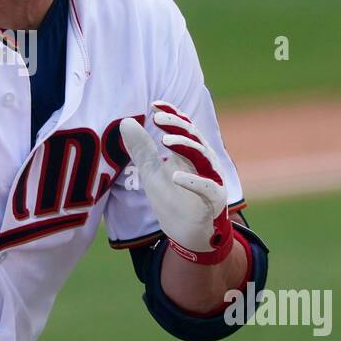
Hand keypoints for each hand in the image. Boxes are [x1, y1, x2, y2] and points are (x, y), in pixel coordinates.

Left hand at [119, 100, 232, 259]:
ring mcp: (212, 179)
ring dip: (185, 145)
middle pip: (194, 136)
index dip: (172, 113)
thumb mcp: (152, 173)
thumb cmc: (174, 201)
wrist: (189, 236)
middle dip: (177, 125)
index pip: (183, 127)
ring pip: (203, 156)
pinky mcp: (215, 199)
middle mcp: (204, 161)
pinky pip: (207, 187)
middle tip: (158, 118)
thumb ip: (142, 149)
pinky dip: (193, 181)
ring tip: (165, 140)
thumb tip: (125, 121)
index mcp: (190, 152)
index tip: (154, 105)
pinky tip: (176, 176)